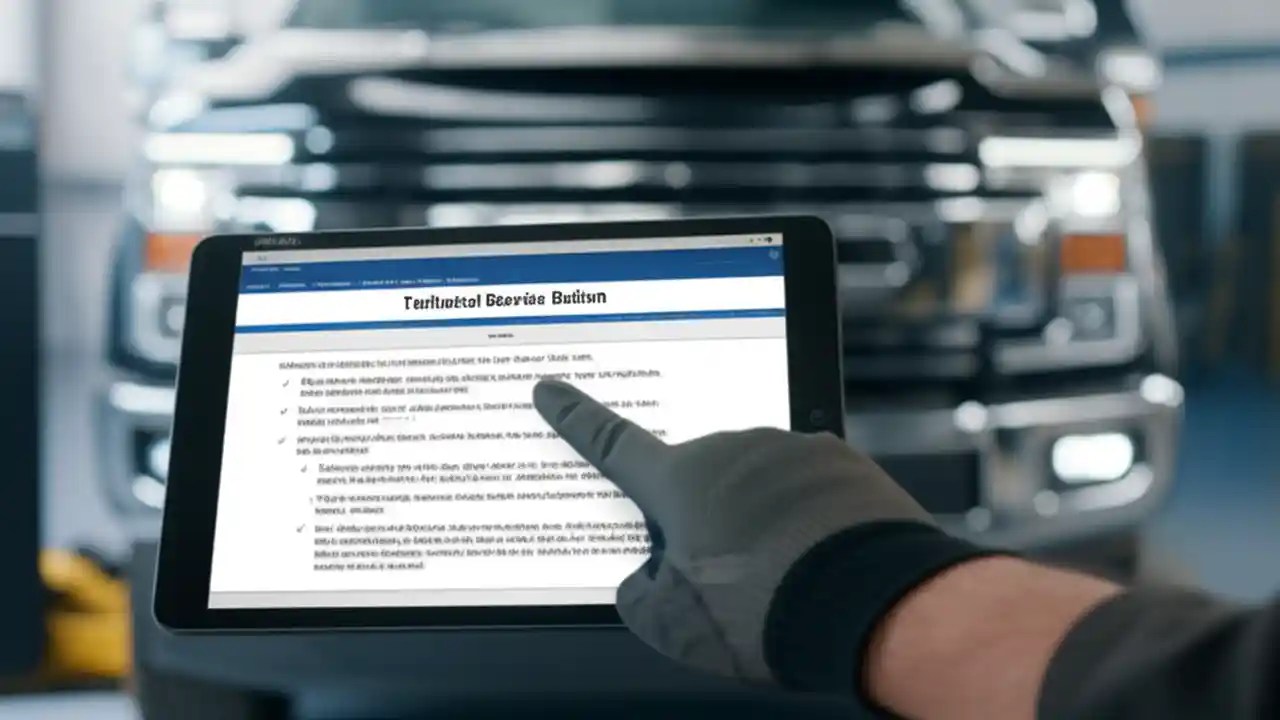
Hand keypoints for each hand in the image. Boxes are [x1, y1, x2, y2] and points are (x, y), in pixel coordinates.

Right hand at [532, 379, 934, 683]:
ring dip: (757, 515)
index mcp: (680, 481)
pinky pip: (806, 483)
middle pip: (696, 478)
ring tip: (781, 573)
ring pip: (754, 480)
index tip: (551, 389)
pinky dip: (803, 514)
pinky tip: (817, 555)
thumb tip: (645, 580)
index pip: (610, 443)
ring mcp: (790, 448)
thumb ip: (641, 593)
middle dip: (702, 515)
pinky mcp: (840, 460)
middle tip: (724, 574)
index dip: (574, 418)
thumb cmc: (767, 612)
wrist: (874, 605)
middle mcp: (732, 449)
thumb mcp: (674, 625)